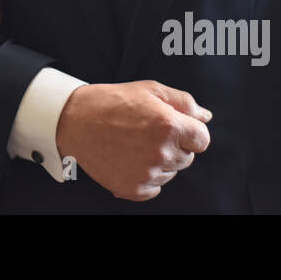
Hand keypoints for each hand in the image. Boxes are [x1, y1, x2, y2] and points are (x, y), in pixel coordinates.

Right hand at [55, 80, 211, 201]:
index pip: (202, 140)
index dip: (191, 132)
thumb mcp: (150, 90)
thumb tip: (205, 117)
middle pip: (186, 157)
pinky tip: (130, 159)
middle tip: (148, 132)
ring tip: (135, 143)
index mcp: (169, 126)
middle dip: (174, 145)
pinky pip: (155, 189)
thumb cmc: (112, 101)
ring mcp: (147, 173)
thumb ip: (183, 103)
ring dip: (160, 161)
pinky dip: (146, 177)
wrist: (75, 120)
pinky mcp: (133, 188)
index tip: (176, 128)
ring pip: (171, 173)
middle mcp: (161, 152)